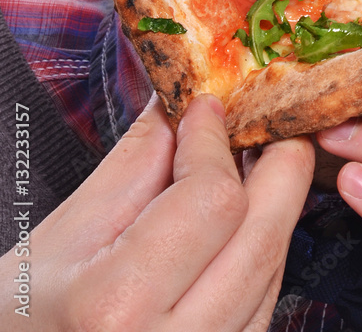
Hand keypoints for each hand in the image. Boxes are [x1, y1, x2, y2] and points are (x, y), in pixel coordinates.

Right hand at [1, 93, 313, 331]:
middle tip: (272, 125)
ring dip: (274, 210)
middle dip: (281, 167)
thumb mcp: (62, 236)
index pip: (213, 201)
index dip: (217, 143)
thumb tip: (183, 106)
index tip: (208, 110)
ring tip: (256, 166)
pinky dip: (259, 254)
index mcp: (119, 306)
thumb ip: (137, 162)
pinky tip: (244, 221)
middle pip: (264, 237)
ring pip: (272, 272)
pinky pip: (261, 305)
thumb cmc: (19, 324)